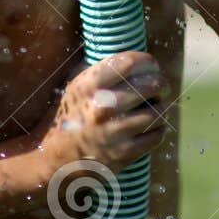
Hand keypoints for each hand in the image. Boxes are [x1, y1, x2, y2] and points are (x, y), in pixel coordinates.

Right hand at [35, 51, 170, 170]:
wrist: (57, 159)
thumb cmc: (71, 116)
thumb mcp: (77, 87)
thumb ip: (102, 72)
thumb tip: (137, 60)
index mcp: (89, 85)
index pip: (128, 62)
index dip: (147, 61)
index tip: (152, 65)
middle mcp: (102, 106)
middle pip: (150, 85)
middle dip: (160, 83)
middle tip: (161, 85)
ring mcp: (114, 132)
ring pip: (157, 112)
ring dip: (160, 107)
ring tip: (155, 107)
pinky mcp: (123, 153)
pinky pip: (156, 136)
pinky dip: (158, 129)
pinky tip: (151, 127)